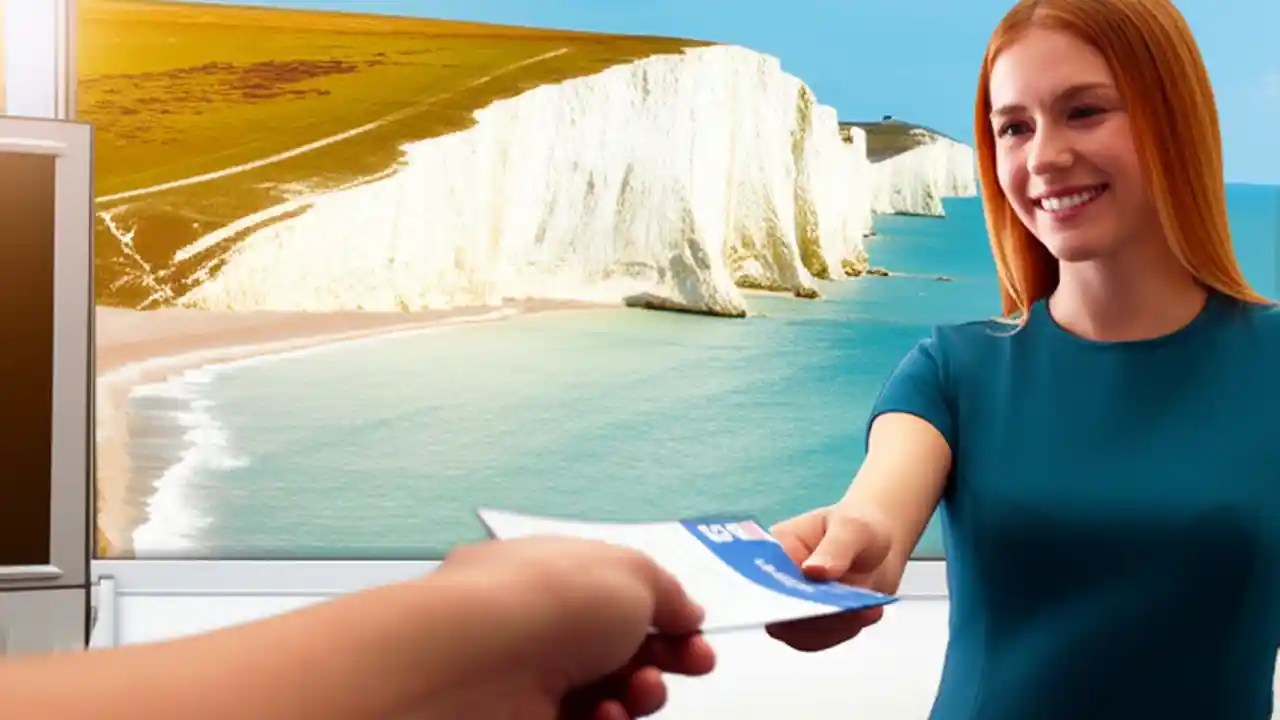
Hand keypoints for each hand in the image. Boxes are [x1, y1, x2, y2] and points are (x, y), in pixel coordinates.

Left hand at [434, 537, 716, 718]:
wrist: (483, 664)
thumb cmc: (557, 601)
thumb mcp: (634, 573)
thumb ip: (667, 593)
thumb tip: (686, 612)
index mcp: (557, 569)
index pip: (616, 592)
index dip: (663, 613)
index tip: (696, 631)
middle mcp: (542, 620)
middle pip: (619, 646)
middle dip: (664, 657)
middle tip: (692, 662)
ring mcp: (532, 675)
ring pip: (608, 691)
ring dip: (641, 692)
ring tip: (641, 689)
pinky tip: (608, 714)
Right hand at [764, 504, 892, 651]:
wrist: (884, 540)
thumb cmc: (860, 523)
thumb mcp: (852, 528)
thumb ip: (834, 548)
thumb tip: (812, 572)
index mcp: (776, 550)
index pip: (759, 576)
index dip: (769, 593)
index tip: (799, 601)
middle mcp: (781, 581)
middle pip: (777, 612)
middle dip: (809, 618)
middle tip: (846, 609)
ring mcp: (800, 604)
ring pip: (801, 633)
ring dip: (834, 627)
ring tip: (864, 609)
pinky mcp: (820, 622)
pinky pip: (825, 638)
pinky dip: (848, 629)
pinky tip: (870, 611)